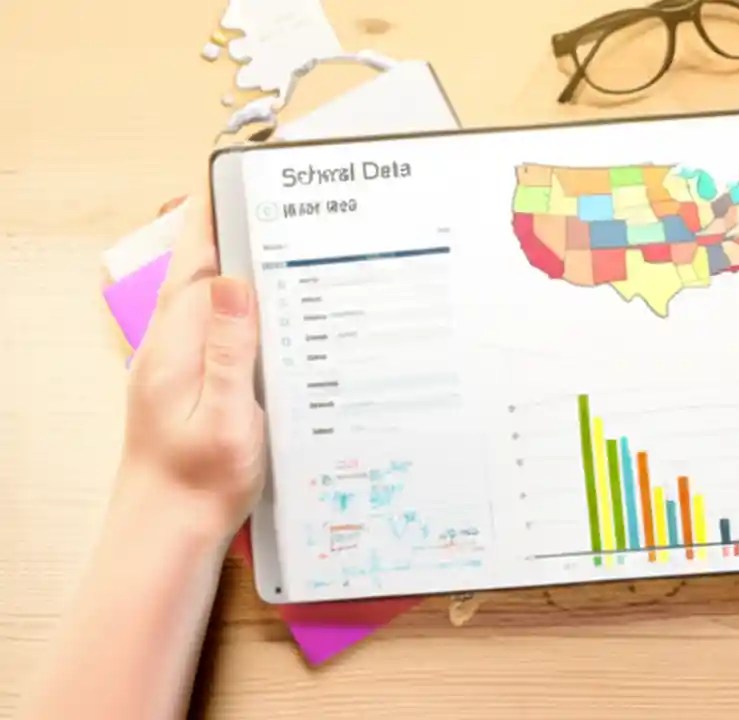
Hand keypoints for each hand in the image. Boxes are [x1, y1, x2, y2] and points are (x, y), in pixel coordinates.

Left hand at [118, 184, 263, 540]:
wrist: (166, 530)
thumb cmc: (200, 484)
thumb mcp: (228, 419)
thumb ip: (228, 350)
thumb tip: (232, 281)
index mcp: (176, 348)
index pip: (196, 265)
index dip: (214, 220)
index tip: (232, 180)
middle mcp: (167, 348)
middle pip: (199, 274)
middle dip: (229, 233)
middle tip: (270, 201)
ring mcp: (171, 364)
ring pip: (203, 299)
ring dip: (231, 266)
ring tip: (270, 240)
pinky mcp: (182, 382)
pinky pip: (208, 326)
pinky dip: (232, 304)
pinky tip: (259, 309)